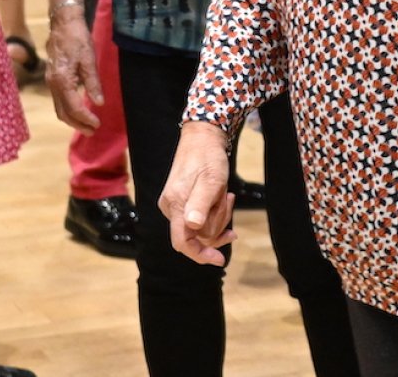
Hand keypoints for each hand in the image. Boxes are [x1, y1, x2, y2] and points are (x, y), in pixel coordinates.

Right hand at [45, 9, 102, 132]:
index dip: (86, 118)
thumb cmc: (77, 38)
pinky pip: (58, 99)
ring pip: (59, 108)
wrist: (63, 22)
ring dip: (72, 119)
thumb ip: (93, 82)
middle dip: (77, 124)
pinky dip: (68, 109)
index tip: (98, 123)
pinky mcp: (52, 77)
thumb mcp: (89, 59)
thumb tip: (99, 103)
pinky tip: (78, 108)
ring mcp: (50, 81)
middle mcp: (53, 84)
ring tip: (87, 124)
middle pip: (63, 113)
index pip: (73, 107)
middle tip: (93, 130)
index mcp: (62, 80)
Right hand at [159, 121, 235, 266]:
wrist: (202, 138)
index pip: (183, 242)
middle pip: (197, 235)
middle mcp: (170, 207)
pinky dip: (214, 211)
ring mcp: (174, 204)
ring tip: (226, 194)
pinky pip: (200, 218)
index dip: (200, 255)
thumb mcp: (210, 181)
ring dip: (218, 215)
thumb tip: (193, 227)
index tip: (220, 259)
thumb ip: (200, 204)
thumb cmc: (208, 158)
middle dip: (217, 223)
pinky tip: (222, 197)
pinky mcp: (180, 201)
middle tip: (228, 199)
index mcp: (175, 204)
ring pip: (200, 227)